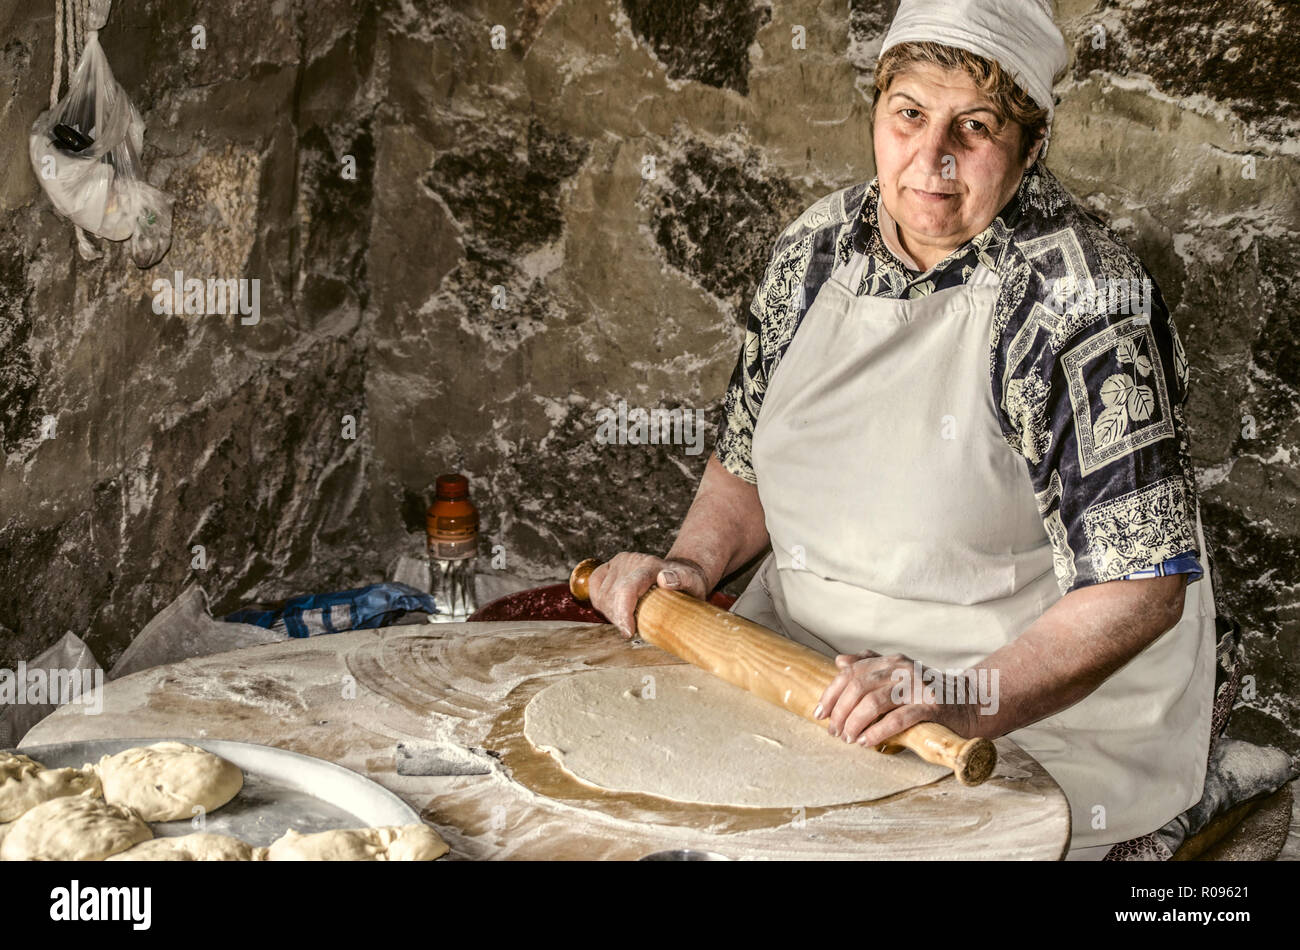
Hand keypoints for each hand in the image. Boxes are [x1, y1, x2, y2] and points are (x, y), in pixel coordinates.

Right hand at [586, 552, 710, 638]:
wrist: (678, 572)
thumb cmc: (687, 582)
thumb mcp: (693, 582)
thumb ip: (682, 579)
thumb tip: (664, 579)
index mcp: (649, 566)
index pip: (627, 590)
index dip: (623, 613)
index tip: (628, 632)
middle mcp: (629, 561)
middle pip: (612, 597)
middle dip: (619, 619)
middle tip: (632, 630)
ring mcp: (616, 563)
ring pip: (601, 596)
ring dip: (611, 614)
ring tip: (627, 620)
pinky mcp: (607, 567)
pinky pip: (594, 587)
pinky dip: (601, 603)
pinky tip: (615, 611)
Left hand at [814, 651, 978, 747]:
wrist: (972, 703)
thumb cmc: (929, 695)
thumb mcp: (899, 677)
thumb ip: (871, 667)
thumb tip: (840, 662)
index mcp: (892, 662)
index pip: (852, 673)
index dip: (832, 693)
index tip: (820, 713)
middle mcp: (903, 669)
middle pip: (859, 686)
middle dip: (840, 711)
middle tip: (834, 731)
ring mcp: (918, 687)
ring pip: (874, 702)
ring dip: (855, 722)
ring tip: (848, 738)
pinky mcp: (932, 707)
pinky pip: (898, 718)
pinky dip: (878, 731)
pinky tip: (866, 741)